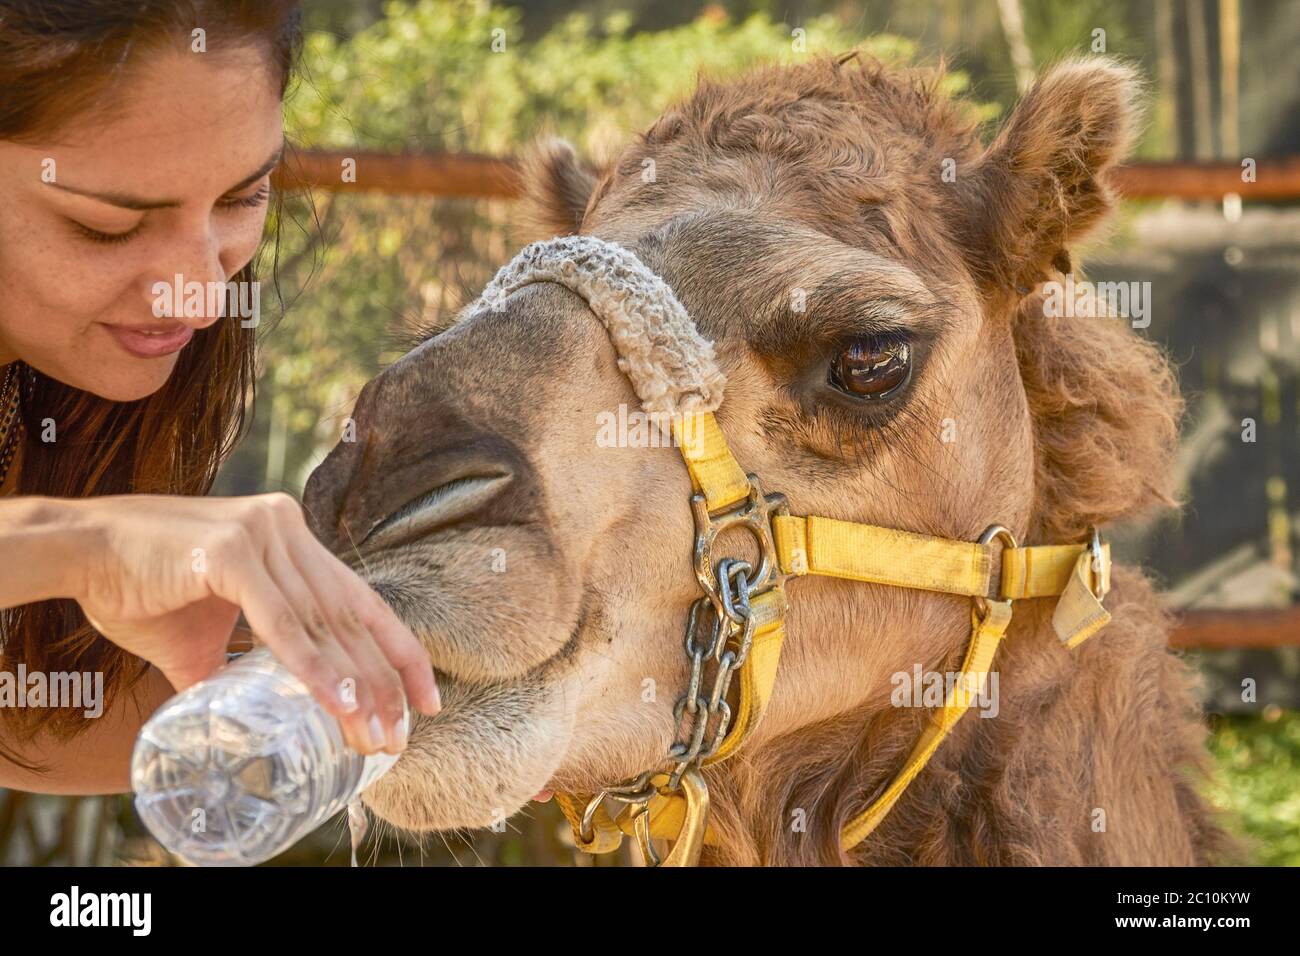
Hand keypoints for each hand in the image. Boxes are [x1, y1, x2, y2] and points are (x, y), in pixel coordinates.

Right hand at [67, 492, 439, 755]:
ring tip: (372, 734)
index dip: (399, 652)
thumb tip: (250, 718)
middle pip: (351, 617)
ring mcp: (265, 534)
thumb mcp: (203, 634)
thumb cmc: (139, 585)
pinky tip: (338, 701)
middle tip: (396, 738)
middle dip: (381, 683)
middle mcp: (288, 529)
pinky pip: (281, 622)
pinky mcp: (233, 551)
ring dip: (353, 684)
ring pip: (323, 622)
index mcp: (293, 540)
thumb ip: (234, 668)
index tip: (426, 700)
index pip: (362, 602)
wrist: (77, 552)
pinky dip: (311, 665)